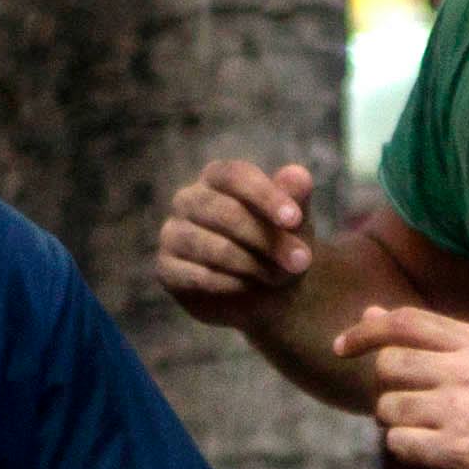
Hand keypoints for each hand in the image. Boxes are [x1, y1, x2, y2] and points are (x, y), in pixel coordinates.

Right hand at [159, 157, 323, 321]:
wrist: (266, 293)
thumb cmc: (278, 244)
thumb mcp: (295, 221)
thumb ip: (296, 197)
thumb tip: (299, 176)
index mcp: (217, 178)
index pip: (235, 175)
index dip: (266, 196)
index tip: (295, 220)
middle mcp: (189, 200)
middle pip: (225, 213)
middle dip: (267, 240)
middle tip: (301, 261)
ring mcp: (173, 233)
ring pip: (212, 247)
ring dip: (252, 265)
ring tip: (276, 278)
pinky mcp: (167, 268)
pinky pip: (197, 276)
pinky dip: (230, 285)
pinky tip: (249, 288)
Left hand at [331, 304, 468, 468]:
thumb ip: (426, 341)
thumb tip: (371, 313)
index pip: (406, 321)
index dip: (365, 331)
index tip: (340, 347)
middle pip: (389, 364)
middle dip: (385, 388)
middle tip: (407, 407)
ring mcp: (463, 410)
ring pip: (387, 407)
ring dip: (395, 424)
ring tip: (428, 432)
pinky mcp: (456, 449)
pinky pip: (399, 443)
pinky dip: (407, 451)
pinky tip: (435, 454)